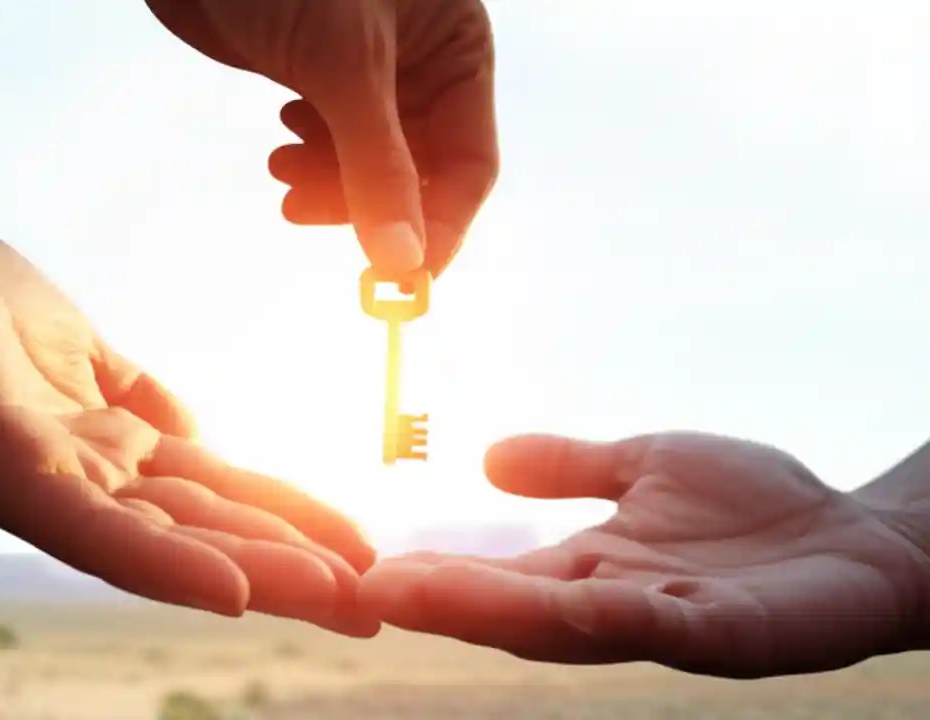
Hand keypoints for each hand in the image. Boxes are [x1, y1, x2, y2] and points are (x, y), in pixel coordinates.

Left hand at [0, 213, 377, 635]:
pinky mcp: (11, 473)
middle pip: (211, 530)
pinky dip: (167, 565)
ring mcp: (52, 484)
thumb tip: (206, 436)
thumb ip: (143, 396)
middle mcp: (90, 483)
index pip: (223, 493)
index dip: (295, 519)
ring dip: (259, 574)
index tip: (367, 546)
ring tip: (337, 601)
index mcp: (111, 453)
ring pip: (173, 540)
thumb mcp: (85, 349)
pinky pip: (97, 531)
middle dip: (297, 565)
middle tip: (378, 606)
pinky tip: (234, 591)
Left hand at [146, 0, 498, 277]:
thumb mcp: (343, 64)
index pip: (469, 166)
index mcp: (457, 51)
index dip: (439, 228)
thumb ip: (374, 164)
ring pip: (370, 164)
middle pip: (417, 174)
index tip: (399, 280)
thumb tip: (400, 261)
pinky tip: (281, 146)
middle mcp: (424, 66)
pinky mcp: (320, 74)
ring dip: (329, 184)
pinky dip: (309, 161)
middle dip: (366, 202)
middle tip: (304, 212)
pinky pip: (332, 144)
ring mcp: (370, 73)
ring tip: (282, 167)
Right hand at [360, 432, 929, 675]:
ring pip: (562, 625)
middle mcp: (616, 606)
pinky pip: (653, 625)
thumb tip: (487, 458)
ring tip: (414, 596)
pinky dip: (601, 615)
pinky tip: (561, 600)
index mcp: (594, 569)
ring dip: (487, 614)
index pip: (500, 579)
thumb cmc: (762, 508)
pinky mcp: (726, 633)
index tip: (363, 564)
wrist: (867, 536)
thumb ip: (573, 465)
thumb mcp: (647, 466)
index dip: (437, 575)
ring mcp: (668, 624)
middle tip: (359, 591)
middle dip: (438, 603)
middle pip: (513, 611)